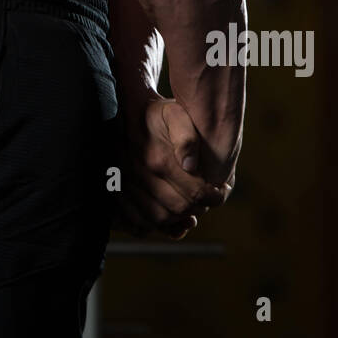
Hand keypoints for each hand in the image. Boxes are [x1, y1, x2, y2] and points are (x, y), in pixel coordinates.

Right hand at [112, 91, 232, 240]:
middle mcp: (140, 175)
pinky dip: (154, 226)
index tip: (220, 192)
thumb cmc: (157, 114)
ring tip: (190, 210)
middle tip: (206, 201)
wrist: (127, 111)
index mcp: (158, 159)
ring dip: (178, 220)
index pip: (194, 193)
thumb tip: (191, 166)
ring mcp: (126, 185)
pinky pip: (136, 221)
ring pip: (158, 219)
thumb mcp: (176, 114)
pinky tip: (169, 220)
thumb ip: (187, 138)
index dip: (213, 197)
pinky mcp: (117, 191)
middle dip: (198, 208)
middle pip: (178, 209)